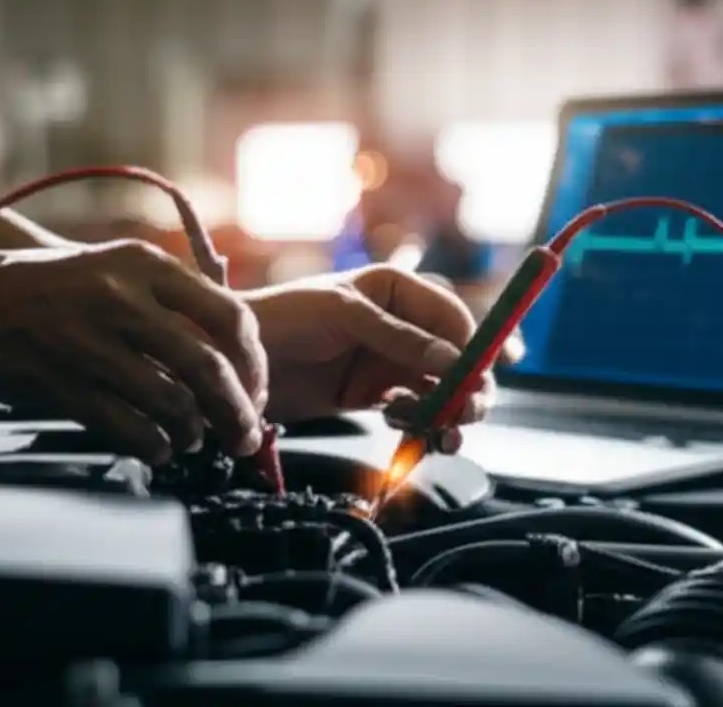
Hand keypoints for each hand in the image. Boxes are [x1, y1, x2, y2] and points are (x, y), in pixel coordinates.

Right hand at [0, 236, 267, 464]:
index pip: (231, 317)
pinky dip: (156, 446)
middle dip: (239, 412)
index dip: (254, 364)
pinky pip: (131, 428)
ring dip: (194, 433)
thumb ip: (171, 298)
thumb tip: (233, 353)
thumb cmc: (47, 286)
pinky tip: (158, 448)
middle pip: (211, 368)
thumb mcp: (115, 267)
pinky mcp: (61, 384)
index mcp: (146, 265)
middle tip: (245, 437)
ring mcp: (90, 343)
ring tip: (192, 440)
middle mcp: (124, 300)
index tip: (255, 390)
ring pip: (174, 404)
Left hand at [244, 266, 520, 451]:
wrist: (233, 363)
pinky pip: (415, 412)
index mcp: (397, 290)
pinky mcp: (373, 396)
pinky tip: (407, 427)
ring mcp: (387, 362)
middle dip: (470, 387)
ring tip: (442, 433)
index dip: (478, 345)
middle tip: (467, 414)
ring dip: (450, 413)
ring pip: (441, 390)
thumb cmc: (282, 319)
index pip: (454, 317)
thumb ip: (400, 338)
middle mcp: (399, 324)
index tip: (489, 374)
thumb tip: (456, 361)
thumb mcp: (345, 316)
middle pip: (457, 358)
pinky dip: (423, 424)